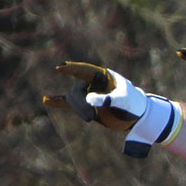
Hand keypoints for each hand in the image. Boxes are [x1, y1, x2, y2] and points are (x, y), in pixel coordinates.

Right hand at [43, 61, 178, 157]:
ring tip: (91, 119)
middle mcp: (93, 83)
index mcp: (103, 76)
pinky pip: (69, 103)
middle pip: (77, 91)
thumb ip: (109, 99)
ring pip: (74, 100)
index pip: (85, 70)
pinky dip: (59, 102)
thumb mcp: (125, 101)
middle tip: (90, 119)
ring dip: (79, 110)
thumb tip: (88, 99)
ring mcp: (89, 94)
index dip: (73, 68)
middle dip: (80, 105)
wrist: (138, 116)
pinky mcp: (87, 105)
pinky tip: (47, 100)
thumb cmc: (134, 104)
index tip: (61, 67)